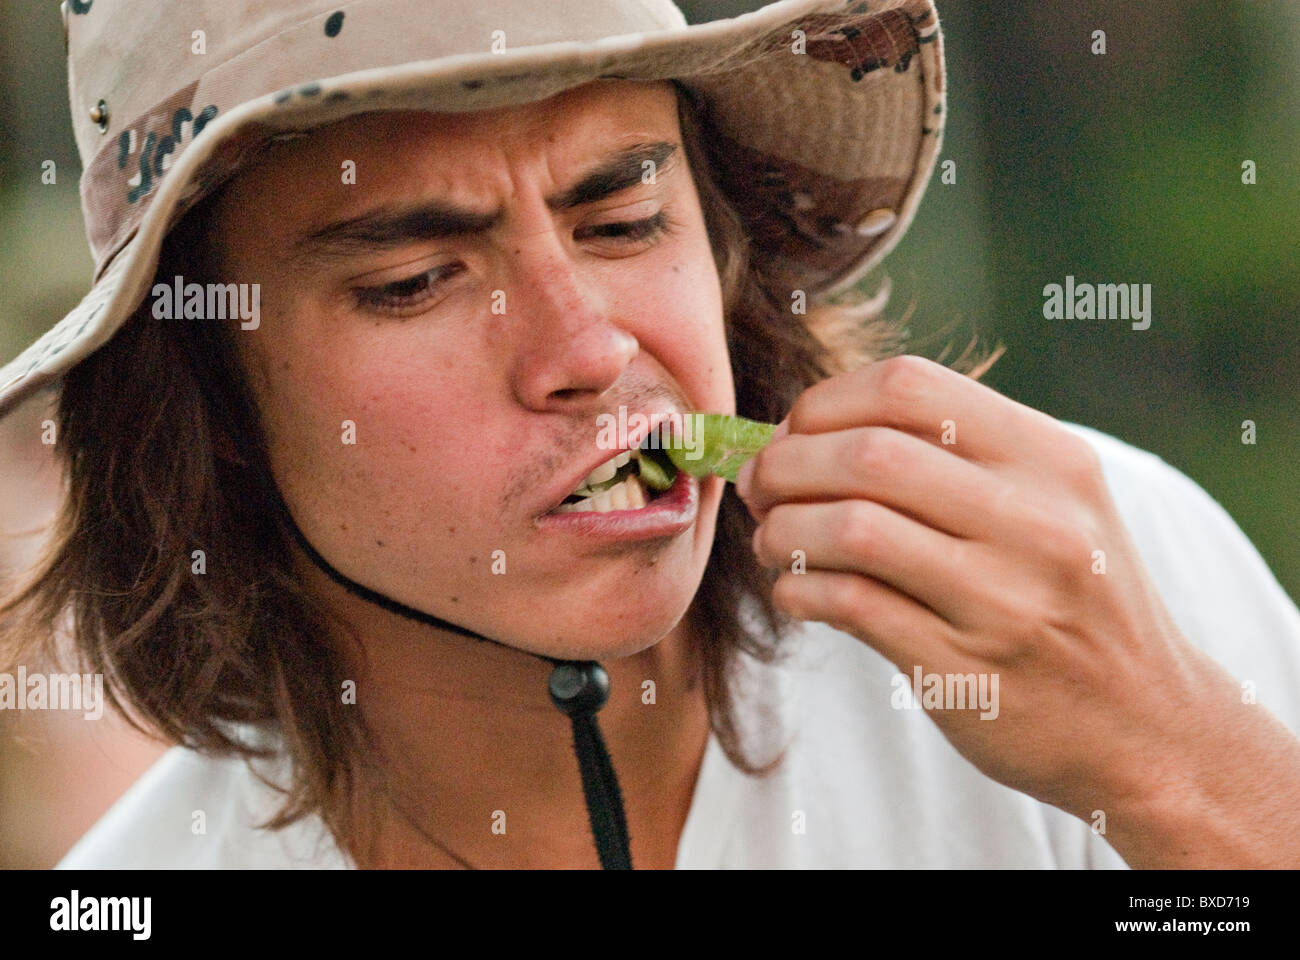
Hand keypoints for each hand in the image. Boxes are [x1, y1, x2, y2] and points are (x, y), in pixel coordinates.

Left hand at [736, 355, 1299, 862]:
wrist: (1147, 725)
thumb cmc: (1073, 598)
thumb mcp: (1052, 502)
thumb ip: (953, 456)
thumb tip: (805, 431)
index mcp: (1050, 458)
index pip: (909, 386)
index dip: (824, 403)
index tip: (793, 434)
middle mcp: (1036, 521)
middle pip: (868, 454)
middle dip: (785, 464)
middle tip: (760, 487)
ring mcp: (1004, 599)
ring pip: (851, 528)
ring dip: (783, 530)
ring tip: (771, 541)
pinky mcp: (966, 670)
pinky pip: (851, 605)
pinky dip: (798, 589)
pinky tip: (795, 592)